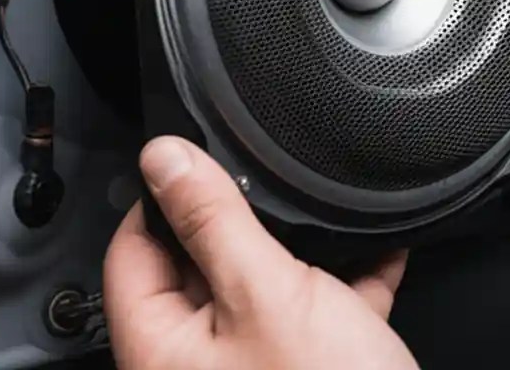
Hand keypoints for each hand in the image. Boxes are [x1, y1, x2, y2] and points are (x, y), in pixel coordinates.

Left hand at [104, 137, 418, 369]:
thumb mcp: (266, 293)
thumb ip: (214, 221)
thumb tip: (165, 161)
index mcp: (163, 348)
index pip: (131, 251)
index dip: (161, 197)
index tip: (193, 160)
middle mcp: (199, 363)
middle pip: (199, 266)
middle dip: (242, 220)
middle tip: (270, 185)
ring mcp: (254, 368)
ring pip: (264, 287)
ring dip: (301, 248)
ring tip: (325, 214)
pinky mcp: (306, 369)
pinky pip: (317, 312)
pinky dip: (346, 281)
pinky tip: (377, 254)